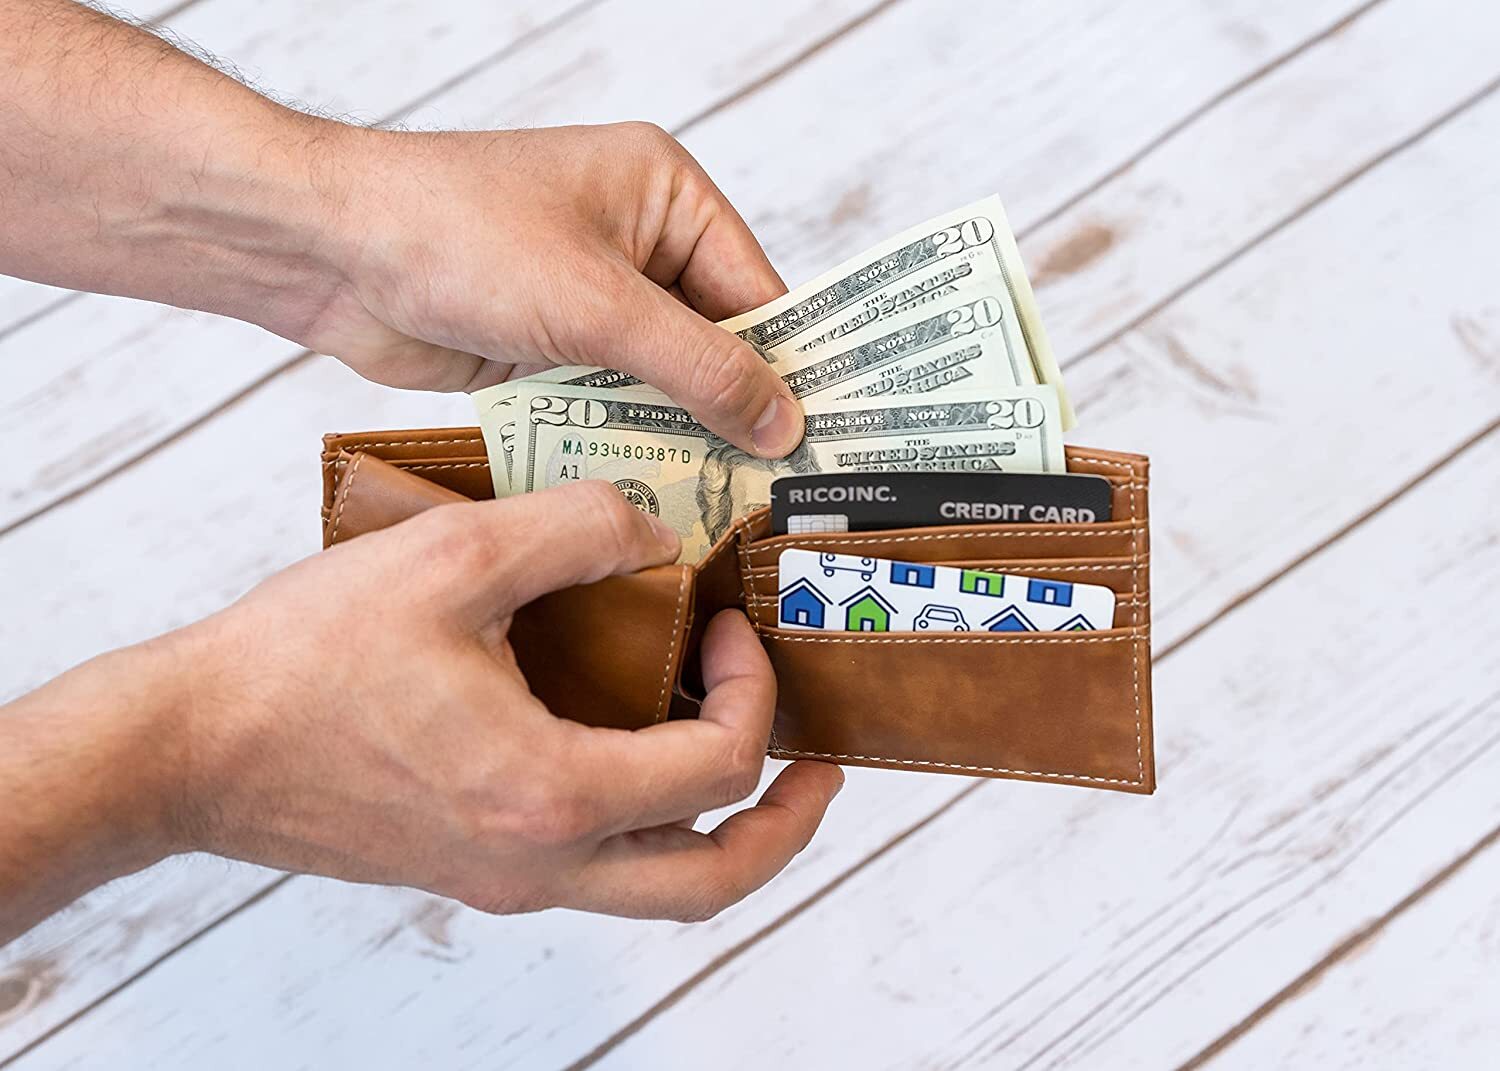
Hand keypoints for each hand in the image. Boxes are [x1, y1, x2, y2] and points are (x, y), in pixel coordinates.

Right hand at [166, 481, 842, 919]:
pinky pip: (591, 869)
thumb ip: (575, 528)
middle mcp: (538, 863)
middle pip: (712, 882)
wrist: (189, 747)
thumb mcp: (454, 557)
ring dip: (718, 832)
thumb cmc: (305, 661)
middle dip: (785, 824)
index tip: (724, 624)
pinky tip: (624, 743)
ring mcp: (502, 878)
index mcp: (551, 794)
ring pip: (655, 891)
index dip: (750, 689)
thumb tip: (650, 528)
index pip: (716, 765)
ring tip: (739, 762)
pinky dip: (642, 823)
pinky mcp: (467, 867)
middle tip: (816, 768)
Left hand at [281, 122, 804, 457]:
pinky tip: (654, 492)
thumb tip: (782, 423)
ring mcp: (588, 296)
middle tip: (777, 489)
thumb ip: (698, 367)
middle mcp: (635, 240)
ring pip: (661, 379)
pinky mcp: (547, 345)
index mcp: (664, 194)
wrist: (329, 253)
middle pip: (713, 341)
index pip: (755, 290)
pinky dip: (625, 440)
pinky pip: (608, 400)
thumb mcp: (598, 304)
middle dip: (733, 410)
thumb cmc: (461, 236)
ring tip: (727, 504)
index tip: (819, 442)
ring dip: (680, 433)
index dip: (786, 369)